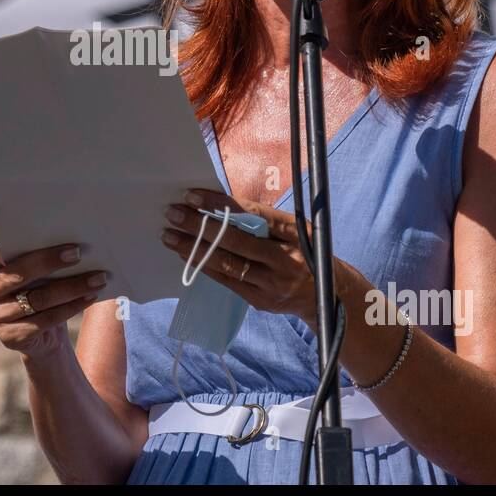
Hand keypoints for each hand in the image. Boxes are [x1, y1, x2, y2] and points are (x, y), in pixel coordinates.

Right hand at [0, 201, 109, 360]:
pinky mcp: (10, 337)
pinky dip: (71, 307)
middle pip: (17, 273)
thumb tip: (70, 232)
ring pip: (37, 298)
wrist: (42, 337)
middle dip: (49, 261)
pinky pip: (46, 319)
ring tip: (98, 277)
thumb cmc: (39, 291)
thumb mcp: (33, 271)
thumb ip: (34, 254)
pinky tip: (90, 297)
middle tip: (77, 251)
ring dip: (72, 287)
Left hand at [160, 188, 335, 332]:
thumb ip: (264, 219)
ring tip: (170, 235)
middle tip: (173, 213)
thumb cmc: (303, 251)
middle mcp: (285, 258)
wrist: (325, 295)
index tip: (192, 195)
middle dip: (199, 225)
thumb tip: (219, 203)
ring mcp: (272, 282)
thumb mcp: (295, 230)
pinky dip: (204, 266)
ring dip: (194, 248)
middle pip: (235, 240)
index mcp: (294, 232)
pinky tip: (186, 255)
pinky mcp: (260, 300)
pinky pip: (226, 281)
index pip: (252, 213)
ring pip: (227, 263)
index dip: (220, 204)